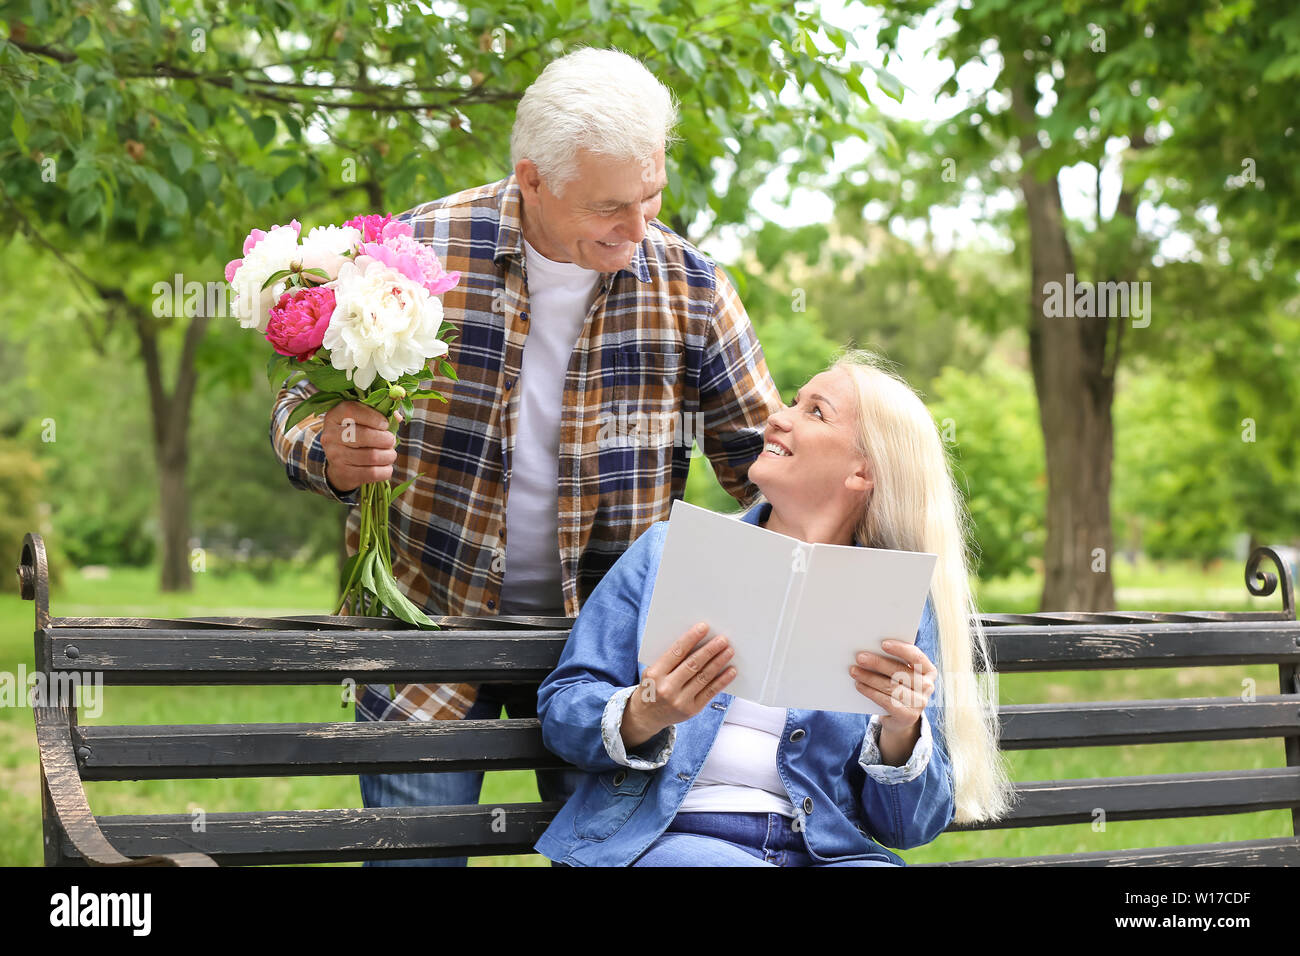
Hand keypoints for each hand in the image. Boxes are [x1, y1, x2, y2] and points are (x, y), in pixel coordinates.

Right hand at [320, 401, 402, 492]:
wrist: (341, 465)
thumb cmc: (357, 437)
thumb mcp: (363, 421)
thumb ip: (380, 414)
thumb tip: (397, 417)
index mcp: (334, 416)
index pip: (351, 410)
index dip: (373, 417)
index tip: (385, 424)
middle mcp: (330, 435)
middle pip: (364, 435)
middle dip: (385, 438)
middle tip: (391, 441)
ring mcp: (335, 456)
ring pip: (372, 456)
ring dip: (388, 455)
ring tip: (390, 454)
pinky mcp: (344, 473)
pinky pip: (372, 473)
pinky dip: (386, 470)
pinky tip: (386, 466)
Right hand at [622, 622, 735, 748]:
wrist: (647, 716)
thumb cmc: (652, 687)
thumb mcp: (652, 671)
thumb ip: (670, 659)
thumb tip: (696, 641)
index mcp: (655, 674)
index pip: (676, 652)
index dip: (691, 638)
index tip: (704, 627)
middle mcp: (667, 688)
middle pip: (692, 665)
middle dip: (709, 650)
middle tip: (722, 639)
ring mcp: (680, 701)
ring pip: (703, 677)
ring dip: (719, 662)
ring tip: (729, 651)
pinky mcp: (691, 710)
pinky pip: (710, 692)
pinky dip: (722, 681)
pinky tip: (731, 671)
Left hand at [849, 640, 936, 742]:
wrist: (900, 718)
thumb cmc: (899, 687)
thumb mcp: (901, 674)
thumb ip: (894, 661)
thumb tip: (871, 649)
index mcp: (928, 670)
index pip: (916, 657)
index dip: (900, 649)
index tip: (883, 644)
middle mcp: (927, 686)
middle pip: (900, 672)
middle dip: (878, 663)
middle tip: (860, 657)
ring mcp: (920, 703)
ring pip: (891, 686)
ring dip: (869, 678)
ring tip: (854, 671)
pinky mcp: (908, 716)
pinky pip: (886, 701)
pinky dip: (870, 692)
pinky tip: (859, 685)